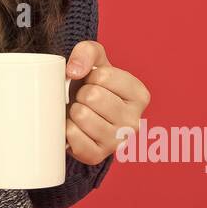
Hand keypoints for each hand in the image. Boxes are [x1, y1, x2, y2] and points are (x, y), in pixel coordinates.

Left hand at [64, 40, 149, 164]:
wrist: (79, 109)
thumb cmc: (90, 83)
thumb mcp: (94, 59)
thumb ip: (87, 51)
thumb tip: (74, 71)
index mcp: (139, 95)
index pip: (104, 76)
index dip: (90, 76)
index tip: (94, 83)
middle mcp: (134, 121)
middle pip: (92, 96)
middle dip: (81, 93)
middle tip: (85, 99)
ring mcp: (117, 141)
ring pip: (82, 115)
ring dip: (73, 110)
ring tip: (80, 112)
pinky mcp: (97, 156)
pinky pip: (73, 137)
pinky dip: (66, 129)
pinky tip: (75, 127)